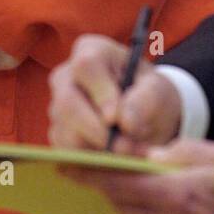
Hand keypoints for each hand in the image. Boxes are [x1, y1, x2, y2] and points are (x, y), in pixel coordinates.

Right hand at [48, 34, 181, 154]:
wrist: (143, 115)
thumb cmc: (148, 93)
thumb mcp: (156, 91)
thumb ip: (143, 101)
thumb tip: (124, 123)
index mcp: (91, 51)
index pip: (86, 66)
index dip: (101, 93)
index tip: (116, 119)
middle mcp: (66, 76)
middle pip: (67, 103)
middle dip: (97, 132)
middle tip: (126, 149)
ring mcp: (57, 106)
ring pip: (65, 133)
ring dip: (98, 152)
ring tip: (130, 156)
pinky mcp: (58, 134)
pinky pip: (67, 153)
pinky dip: (92, 163)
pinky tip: (116, 161)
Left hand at [62, 139, 213, 213]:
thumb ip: (180, 152)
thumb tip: (149, 151)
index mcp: (179, 192)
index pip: (120, 182)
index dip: (88, 173)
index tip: (65, 163)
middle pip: (122, 201)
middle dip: (102, 183)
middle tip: (82, 165)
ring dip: (126, 196)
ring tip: (118, 175)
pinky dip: (149, 209)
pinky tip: (158, 194)